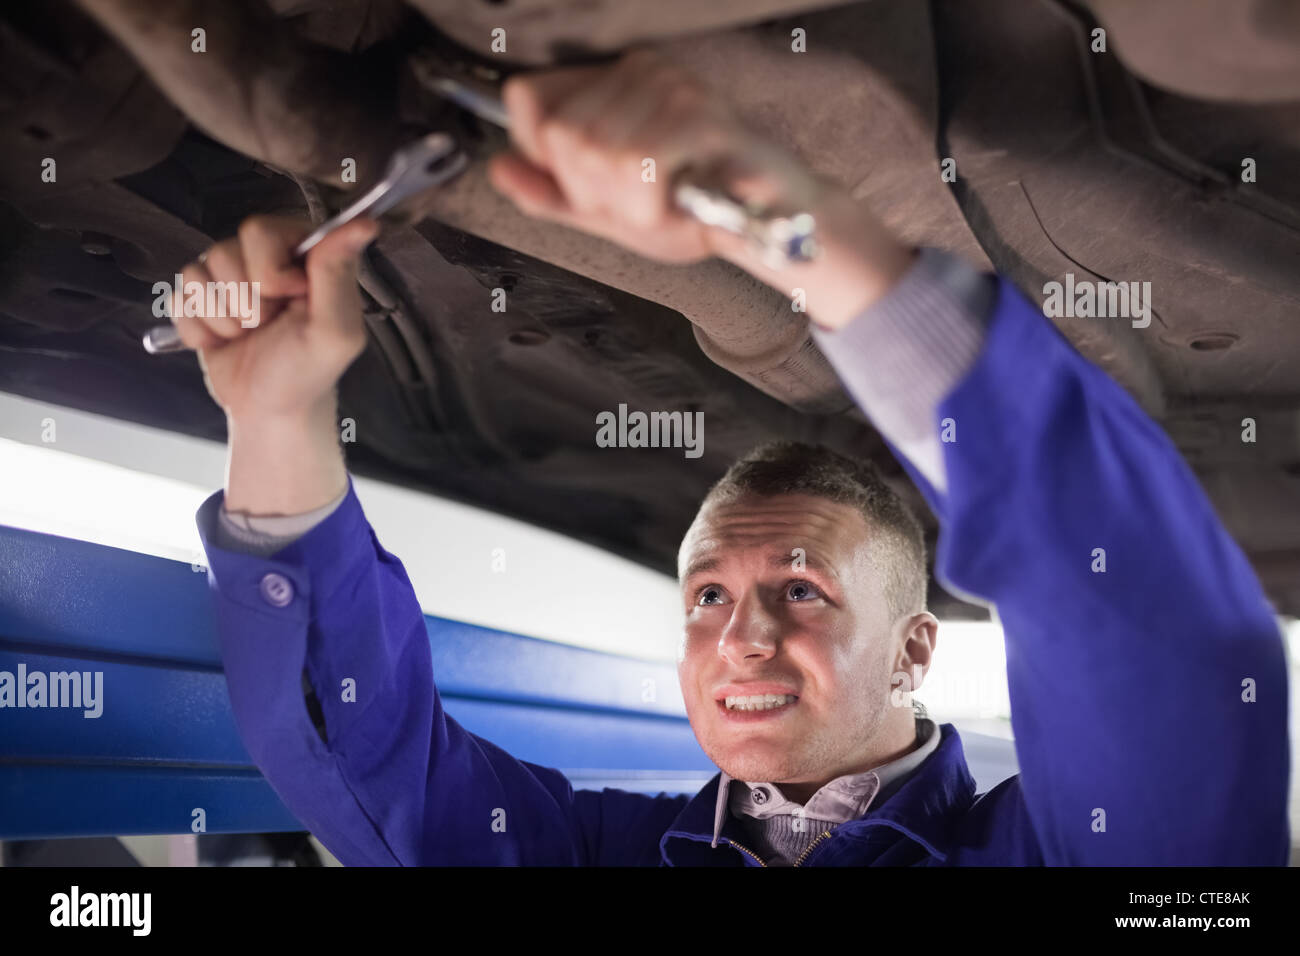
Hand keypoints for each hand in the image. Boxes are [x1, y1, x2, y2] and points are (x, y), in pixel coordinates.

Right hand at [171, 214, 376, 514]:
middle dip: (243, 300)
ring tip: (249, 335)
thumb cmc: (307, 374)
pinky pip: (178, 298)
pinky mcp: (202, 299)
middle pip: (223, 250)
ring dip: (222, 318)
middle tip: (268, 324)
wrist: (269, 412)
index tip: (289, 299)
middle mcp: (267, 259)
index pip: (261, 230)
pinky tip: (224, 342)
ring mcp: (231, 277)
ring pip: (196, 272)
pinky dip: (199, 331)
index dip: (267, 271)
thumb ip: (339, 275)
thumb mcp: (335, 331)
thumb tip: (362, 223)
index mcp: (304, 256)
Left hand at [488, 49, 825, 264]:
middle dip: (592, 191)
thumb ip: (551, 194)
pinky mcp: (703, 117)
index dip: (547, 157)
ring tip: (664, 202)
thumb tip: (498, 170)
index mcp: (611, 82)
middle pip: (562, 135)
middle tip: (639, 201)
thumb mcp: (607, 211)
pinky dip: (652, 205)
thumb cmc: (694, 211)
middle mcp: (640, 71)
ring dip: (628, 204)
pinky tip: (680, 201)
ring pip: (599, 154)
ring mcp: (674, 89)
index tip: (591, 183)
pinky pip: (640, 166)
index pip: (529, 99)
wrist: (768, 226)